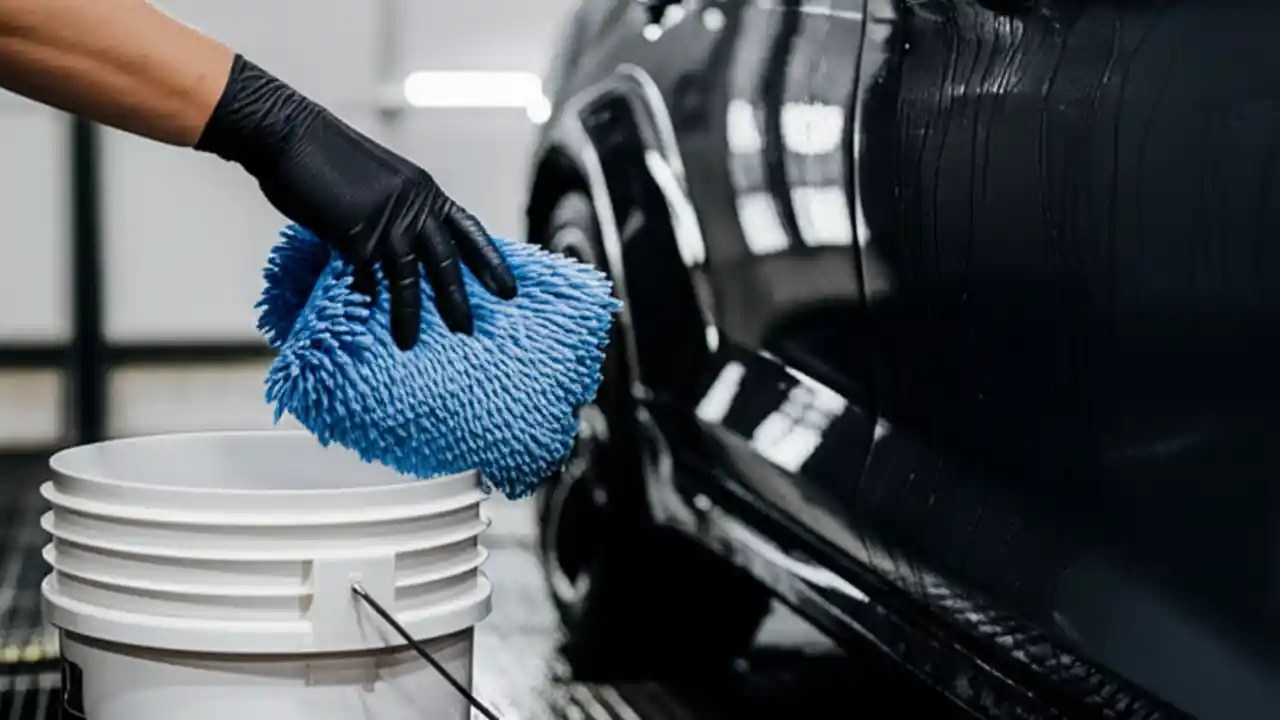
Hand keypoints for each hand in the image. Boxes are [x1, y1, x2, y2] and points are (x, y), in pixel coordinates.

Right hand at [195, 55, 516, 348]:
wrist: (288, 134)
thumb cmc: (325, 158)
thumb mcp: (378, 182)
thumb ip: (395, 211)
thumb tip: (398, 251)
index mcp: (424, 190)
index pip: (469, 230)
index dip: (490, 261)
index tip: (508, 290)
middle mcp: (414, 204)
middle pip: (445, 261)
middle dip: (457, 299)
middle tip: (468, 329)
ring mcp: (387, 219)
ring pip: (408, 278)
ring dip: (410, 314)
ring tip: (410, 343)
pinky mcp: (356, 234)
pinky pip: (366, 277)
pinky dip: (366, 299)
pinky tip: (365, 317)